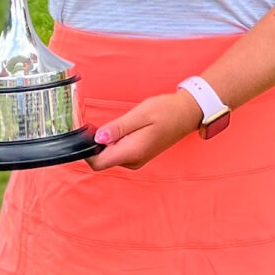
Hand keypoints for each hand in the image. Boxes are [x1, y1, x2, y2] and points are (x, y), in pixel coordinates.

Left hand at [87, 91, 201, 170]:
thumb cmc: (166, 111)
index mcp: (133, 152)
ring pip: (110, 156)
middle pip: (103, 160)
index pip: (99, 163)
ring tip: (120, 123)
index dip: (87, 151)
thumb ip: (117, 127)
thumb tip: (97, 138)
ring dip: (108, 141)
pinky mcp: (139, 155)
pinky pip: (119, 152)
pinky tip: (125, 127)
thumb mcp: (140, 114)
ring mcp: (137, 160)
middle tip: (104, 122)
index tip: (87, 133)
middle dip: (97, 143)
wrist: (187, 114)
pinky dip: (116, 141)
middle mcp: (134, 161)